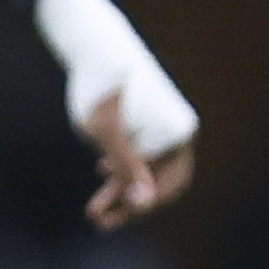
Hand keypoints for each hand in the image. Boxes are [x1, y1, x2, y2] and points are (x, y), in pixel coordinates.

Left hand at [78, 90, 193, 229]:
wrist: (90, 45)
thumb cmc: (98, 85)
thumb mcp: (106, 132)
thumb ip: (128, 168)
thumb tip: (145, 203)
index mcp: (177, 133)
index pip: (171, 185)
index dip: (144, 204)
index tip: (117, 212)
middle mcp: (176, 131)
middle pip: (159, 183)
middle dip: (129, 206)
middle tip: (98, 223)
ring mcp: (160, 128)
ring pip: (146, 172)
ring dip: (120, 193)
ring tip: (92, 212)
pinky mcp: (145, 123)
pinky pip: (140, 156)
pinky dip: (121, 170)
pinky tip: (103, 173)